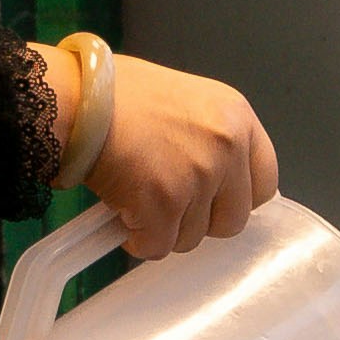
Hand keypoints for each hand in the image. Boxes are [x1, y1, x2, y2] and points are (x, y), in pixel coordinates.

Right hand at [64, 41, 278, 258]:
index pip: (266, 181)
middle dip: (199, 221)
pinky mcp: (163, 203)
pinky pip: (157, 246)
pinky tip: (121, 215)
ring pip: (193, 238)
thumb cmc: (115, 93)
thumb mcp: (182, 100)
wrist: (73, 97)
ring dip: (164, 229)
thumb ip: (207, 137)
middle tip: (168, 205)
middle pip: (233, 219)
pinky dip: (138, 240)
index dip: (236, 198)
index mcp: (236, 117)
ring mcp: (197, 176)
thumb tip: (214, 181)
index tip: (212, 201)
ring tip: (135, 200)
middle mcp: (227, 147)